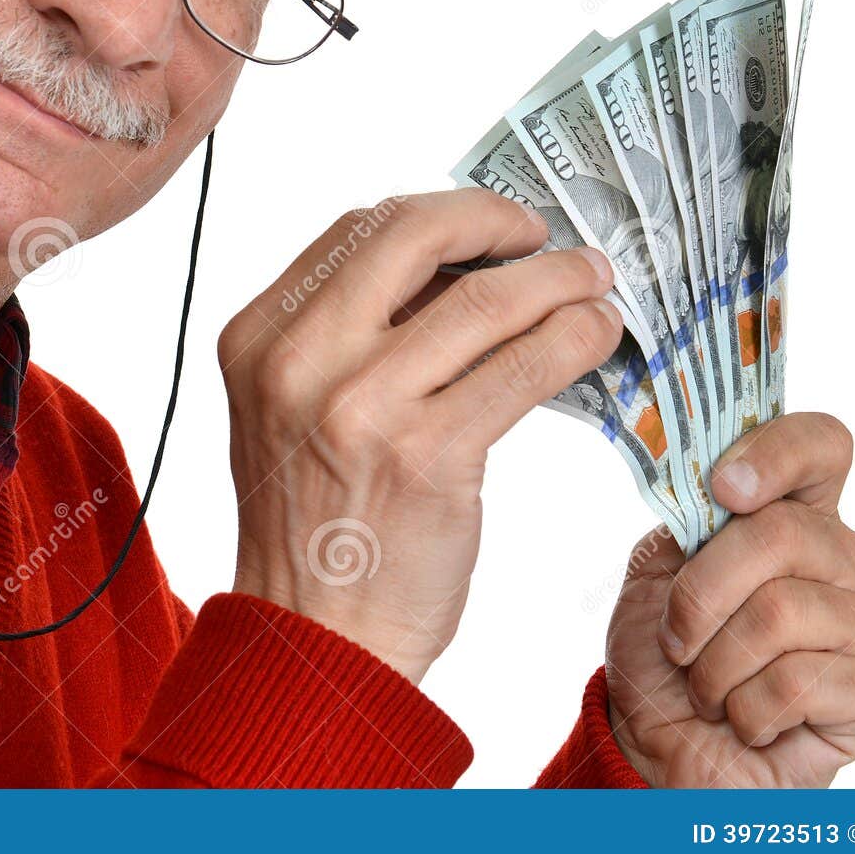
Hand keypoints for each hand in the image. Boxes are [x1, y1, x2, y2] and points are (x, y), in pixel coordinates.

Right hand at [218, 190, 622, 683]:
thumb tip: (460, 268)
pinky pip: (521, 368)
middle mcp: (300, 358)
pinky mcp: (428, 455)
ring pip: (483, 298)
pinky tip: (596, 334)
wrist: (316, 639)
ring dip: (555, 277)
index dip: (436, 214)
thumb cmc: (317, 523)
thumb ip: (350, 334)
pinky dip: (571, 337)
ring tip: (592, 281)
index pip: (355, 229)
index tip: (486, 226)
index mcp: (258, 336)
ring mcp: (362, 404)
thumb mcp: (294, 407)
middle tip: (542, 233)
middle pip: (411, 233)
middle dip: (493, 217)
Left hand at [605, 411, 854, 785]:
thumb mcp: (656, 569)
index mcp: (795, 514)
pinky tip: (748, 719)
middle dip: (700, 594)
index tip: (723, 489)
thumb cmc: (663, 656)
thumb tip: (711, 477)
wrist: (664, 747)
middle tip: (678, 638)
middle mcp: (845, 558)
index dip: (776, 454)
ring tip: (710, 688)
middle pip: (780, 533)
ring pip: (779, 611)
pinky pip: (796, 680)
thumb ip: (690, 516)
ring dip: (715, 663)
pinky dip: (745, 708)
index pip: (822, 446)